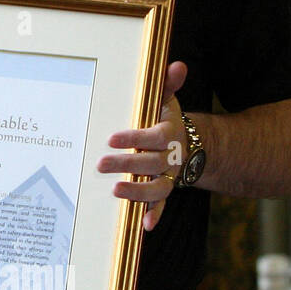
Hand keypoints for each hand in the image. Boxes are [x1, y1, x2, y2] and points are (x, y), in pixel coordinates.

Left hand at [97, 61, 187, 230]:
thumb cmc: (167, 119)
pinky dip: (155, 214)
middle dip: (127, 165)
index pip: (154, 136)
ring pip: (157, 187)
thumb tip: (176, 64)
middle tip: (101, 164)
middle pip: (151, 163)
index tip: (112, 139)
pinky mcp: (165, 189)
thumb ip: (168, 84)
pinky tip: (144, 225)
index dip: (135, 138)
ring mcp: (168, 175)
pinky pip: (161, 204)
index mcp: (170, 133)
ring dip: (138, 192)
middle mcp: (170, 157)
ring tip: (116, 191)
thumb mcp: (167, 100)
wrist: (189, 144)